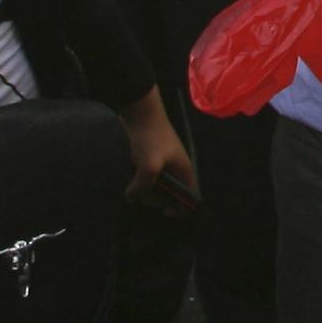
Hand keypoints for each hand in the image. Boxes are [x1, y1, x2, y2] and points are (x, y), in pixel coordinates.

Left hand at [118, 88, 196, 211]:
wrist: (139, 111)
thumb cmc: (151, 138)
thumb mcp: (149, 167)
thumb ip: (142, 188)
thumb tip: (131, 197)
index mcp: (184, 171)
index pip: (190, 197)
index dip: (180, 207)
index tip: (164, 210)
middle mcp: (176, 169)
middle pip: (170, 195)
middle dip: (156, 199)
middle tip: (142, 195)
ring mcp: (162, 162)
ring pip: (156, 186)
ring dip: (145, 189)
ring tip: (134, 184)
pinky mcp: (149, 157)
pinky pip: (146, 176)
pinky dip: (138, 179)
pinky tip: (130, 175)